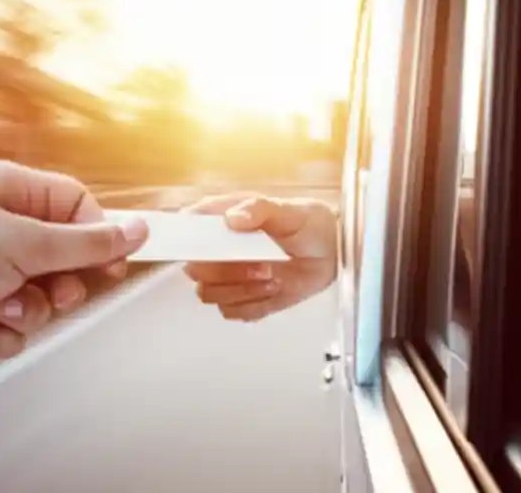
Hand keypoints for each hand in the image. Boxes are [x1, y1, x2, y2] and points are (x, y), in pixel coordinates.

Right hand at [181, 194, 337, 321]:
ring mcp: (231, 274)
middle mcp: (222, 248)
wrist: (333, 252)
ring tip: (271, 278)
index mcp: (226, 218)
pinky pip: (231, 311)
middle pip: (195, 268)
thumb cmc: (310, 224)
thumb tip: (233, 217)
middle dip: (226, 272)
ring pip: (209, 293)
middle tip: (260, 265)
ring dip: (240, 290)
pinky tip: (274, 289)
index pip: (190, 226)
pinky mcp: (243, 296)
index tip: (205, 245)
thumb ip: (260, 209)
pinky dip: (252, 305)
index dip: (187, 237)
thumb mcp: (291, 211)